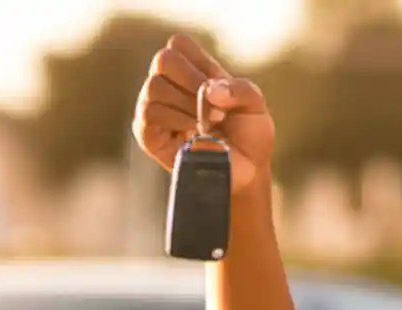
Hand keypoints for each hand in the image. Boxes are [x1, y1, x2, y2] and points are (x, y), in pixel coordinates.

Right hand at [132, 34, 274, 194]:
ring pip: (154, 88)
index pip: (177, 45)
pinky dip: (175, 120)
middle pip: (163, 60)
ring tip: (205, 124)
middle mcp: (168, 86)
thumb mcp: (255, 105)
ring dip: (186, 105)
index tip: (213, 84)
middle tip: (213, 108)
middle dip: (191, 82)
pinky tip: (192, 132)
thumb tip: (209, 90)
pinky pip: (149, 114)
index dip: (194, 60)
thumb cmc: (248, 137)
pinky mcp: (146, 134)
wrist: (242, 172)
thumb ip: (239, 89)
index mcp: (192, 72)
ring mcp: (153, 109)